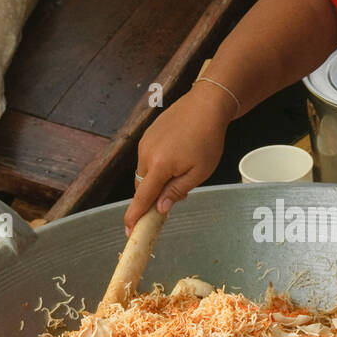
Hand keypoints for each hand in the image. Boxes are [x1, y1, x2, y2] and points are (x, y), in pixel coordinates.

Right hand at [124, 87, 230, 231]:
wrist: (205, 106)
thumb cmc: (207, 139)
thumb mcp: (199, 172)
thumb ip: (176, 191)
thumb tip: (159, 208)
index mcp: (158, 166)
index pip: (142, 198)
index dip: (134, 216)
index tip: (129, 231)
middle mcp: (146, 155)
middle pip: (142, 187)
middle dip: (153, 197)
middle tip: (173, 199)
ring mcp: (145, 143)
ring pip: (144, 173)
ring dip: (156, 181)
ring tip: (181, 174)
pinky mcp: (147, 135)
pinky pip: (147, 159)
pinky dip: (157, 167)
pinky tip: (176, 160)